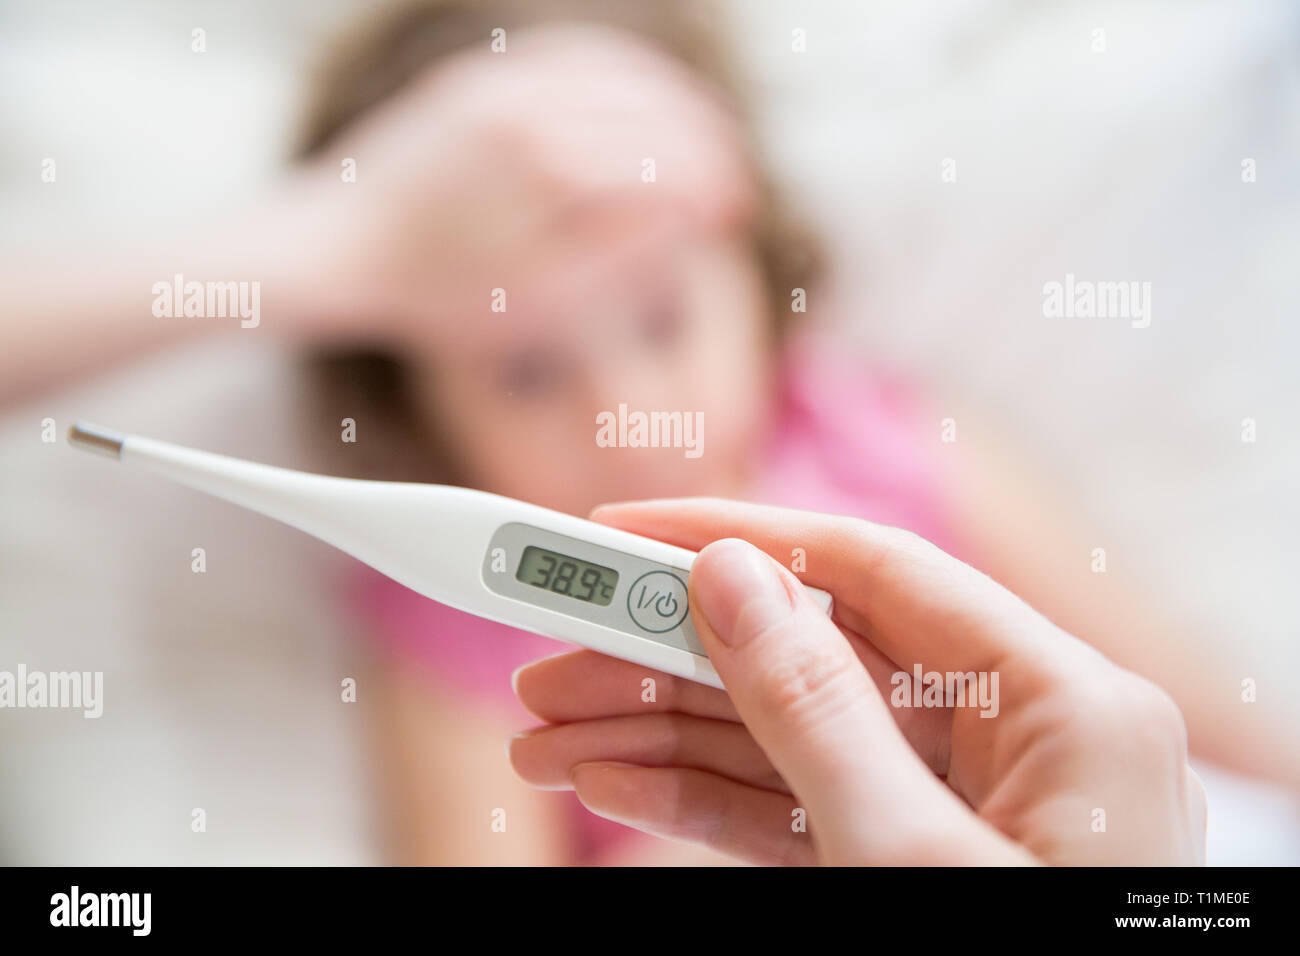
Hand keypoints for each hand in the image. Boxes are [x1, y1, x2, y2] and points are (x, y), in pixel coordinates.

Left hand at [281, 24, 754, 341]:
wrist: (338, 253)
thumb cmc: (437, 298)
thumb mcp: (539, 301)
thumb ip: (621, 255)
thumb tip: (688, 209)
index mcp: (550, 174)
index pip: (663, 166)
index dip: (711, 189)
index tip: (734, 214)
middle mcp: (529, 112)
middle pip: (650, 113)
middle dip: (704, 147)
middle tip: (731, 185)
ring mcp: (501, 85)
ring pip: (618, 72)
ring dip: (673, 102)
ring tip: (706, 138)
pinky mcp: (480, 76)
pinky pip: (570, 54)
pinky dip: (621, 71)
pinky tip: (647, 99)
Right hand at [508, 498, 1206, 864]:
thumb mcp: (909, 855)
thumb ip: (816, 710)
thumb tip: (730, 577)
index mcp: (1062, 701)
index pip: (873, 569)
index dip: (737, 538)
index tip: (621, 533)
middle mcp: (1018, 737)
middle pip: (811, 657)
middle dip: (669, 664)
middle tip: (551, 662)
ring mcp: (966, 806)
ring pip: (792, 739)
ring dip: (666, 739)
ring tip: (550, 740)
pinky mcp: (919, 860)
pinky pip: (805, 810)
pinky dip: (711, 803)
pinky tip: (620, 786)